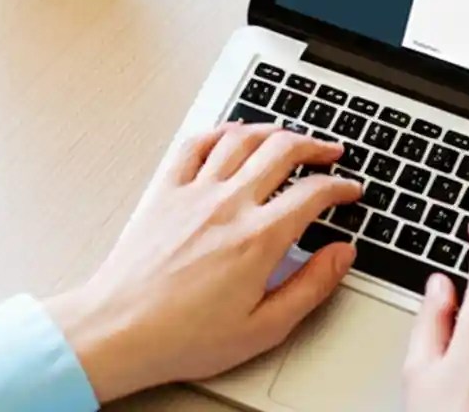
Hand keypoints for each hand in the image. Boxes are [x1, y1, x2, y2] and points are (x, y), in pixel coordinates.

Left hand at [45, 123, 361, 402]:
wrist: (120, 330)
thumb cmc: (183, 336)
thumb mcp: (264, 328)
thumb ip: (311, 286)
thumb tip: (341, 255)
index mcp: (258, 238)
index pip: (313, 193)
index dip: (340, 187)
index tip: (349, 190)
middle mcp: (227, 205)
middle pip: (282, 150)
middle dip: (315, 145)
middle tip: (330, 151)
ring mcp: (193, 192)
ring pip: (241, 138)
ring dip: (273, 130)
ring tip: (289, 135)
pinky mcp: (164, 191)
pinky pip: (195, 144)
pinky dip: (219, 132)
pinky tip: (231, 133)